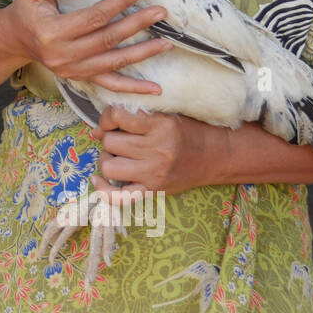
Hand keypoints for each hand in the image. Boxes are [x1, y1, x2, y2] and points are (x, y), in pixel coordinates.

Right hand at [7, 0, 173, 94]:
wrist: (15, 39)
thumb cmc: (27, 9)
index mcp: (52, 32)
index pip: (94, 17)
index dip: (118, 3)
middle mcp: (63, 55)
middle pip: (108, 39)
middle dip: (137, 25)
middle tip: (160, 12)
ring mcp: (72, 70)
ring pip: (113, 62)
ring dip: (142, 53)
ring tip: (166, 43)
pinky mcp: (79, 78)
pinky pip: (109, 84)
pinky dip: (132, 88)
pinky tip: (155, 89)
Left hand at [88, 105, 223, 197]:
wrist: (217, 156)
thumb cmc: (188, 132)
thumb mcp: (166, 115)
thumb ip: (133, 117)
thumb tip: (96, 131)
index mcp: (160, 125)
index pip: (116, 116)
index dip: (107, 117)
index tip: (112, 121)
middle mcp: (157, 150)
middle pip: (110, 143)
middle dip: (110, 139)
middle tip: (121, 141)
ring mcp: (155, 173)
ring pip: (109, 166)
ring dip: (108, 161)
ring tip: (119, 157)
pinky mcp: (154, 191)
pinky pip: (119, 197)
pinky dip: (104, 190)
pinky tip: (98, 181)